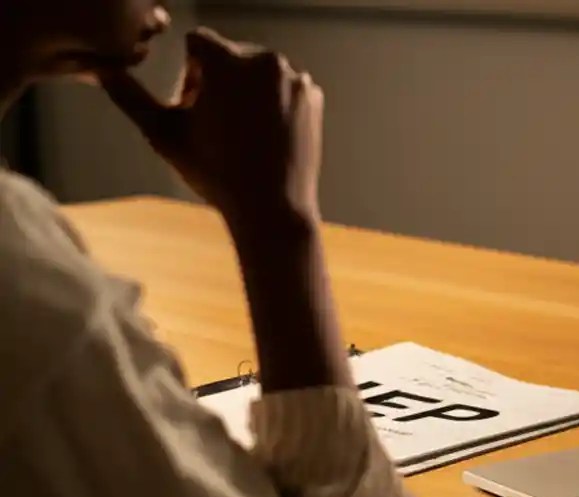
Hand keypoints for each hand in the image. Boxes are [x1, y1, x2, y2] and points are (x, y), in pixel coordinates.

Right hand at [98, 28, 323, 230]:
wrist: (272, 208)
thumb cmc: (215, 172)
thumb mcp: (163, 133)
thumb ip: (130, 96)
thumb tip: (101, 70)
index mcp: (230, 60)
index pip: (197, 43)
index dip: (189, 75)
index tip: (194, 110)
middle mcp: (267, 60)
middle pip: (229, 56)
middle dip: (217, 83)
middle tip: (216, 127)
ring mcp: (295, 78)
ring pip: (257, 72)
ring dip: (244, 93)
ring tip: (240, 135)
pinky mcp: (313, 97)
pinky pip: (282, 87)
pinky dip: (271, 104)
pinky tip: (264, 137)